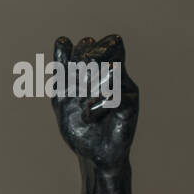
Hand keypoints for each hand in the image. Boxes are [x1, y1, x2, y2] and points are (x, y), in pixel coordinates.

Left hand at [51, 34, 138, 169]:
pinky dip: (96, 105)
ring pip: (111, 68)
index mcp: (100, 70)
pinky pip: (115, 95)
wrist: (91, 154)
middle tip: (76, 80)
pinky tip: (89, 115)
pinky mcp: (131, 105)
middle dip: (87, 58)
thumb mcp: (63, 96)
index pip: (98, 42)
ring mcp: (126, 88)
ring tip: (81, 104)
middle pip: (108, 46)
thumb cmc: (79, 124)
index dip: (84, 48)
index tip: (68, 68)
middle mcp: (117, 75)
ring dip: (89, 86)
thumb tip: (62, 39)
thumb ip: (62, 70)